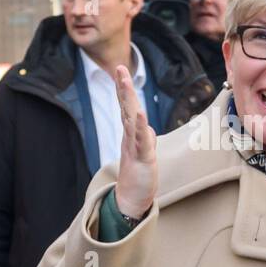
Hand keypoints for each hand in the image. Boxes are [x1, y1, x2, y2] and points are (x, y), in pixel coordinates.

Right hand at [113, 64, 157, 217]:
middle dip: (123, 87)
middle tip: (119, 67)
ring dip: (129, 99)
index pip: (126, 107)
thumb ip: (144, 136)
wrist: (132, 199)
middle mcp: (131, 136)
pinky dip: (140, 126)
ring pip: (132, 118)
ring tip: (125, 82)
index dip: (123, 89)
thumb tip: (147, 127)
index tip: (120, 70)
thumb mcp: (144, 152)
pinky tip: (139, 112)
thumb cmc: (138, 175)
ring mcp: (135, 146)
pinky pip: (142, 139)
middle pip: (126, 107)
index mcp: (131, 133)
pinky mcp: (142, 158)